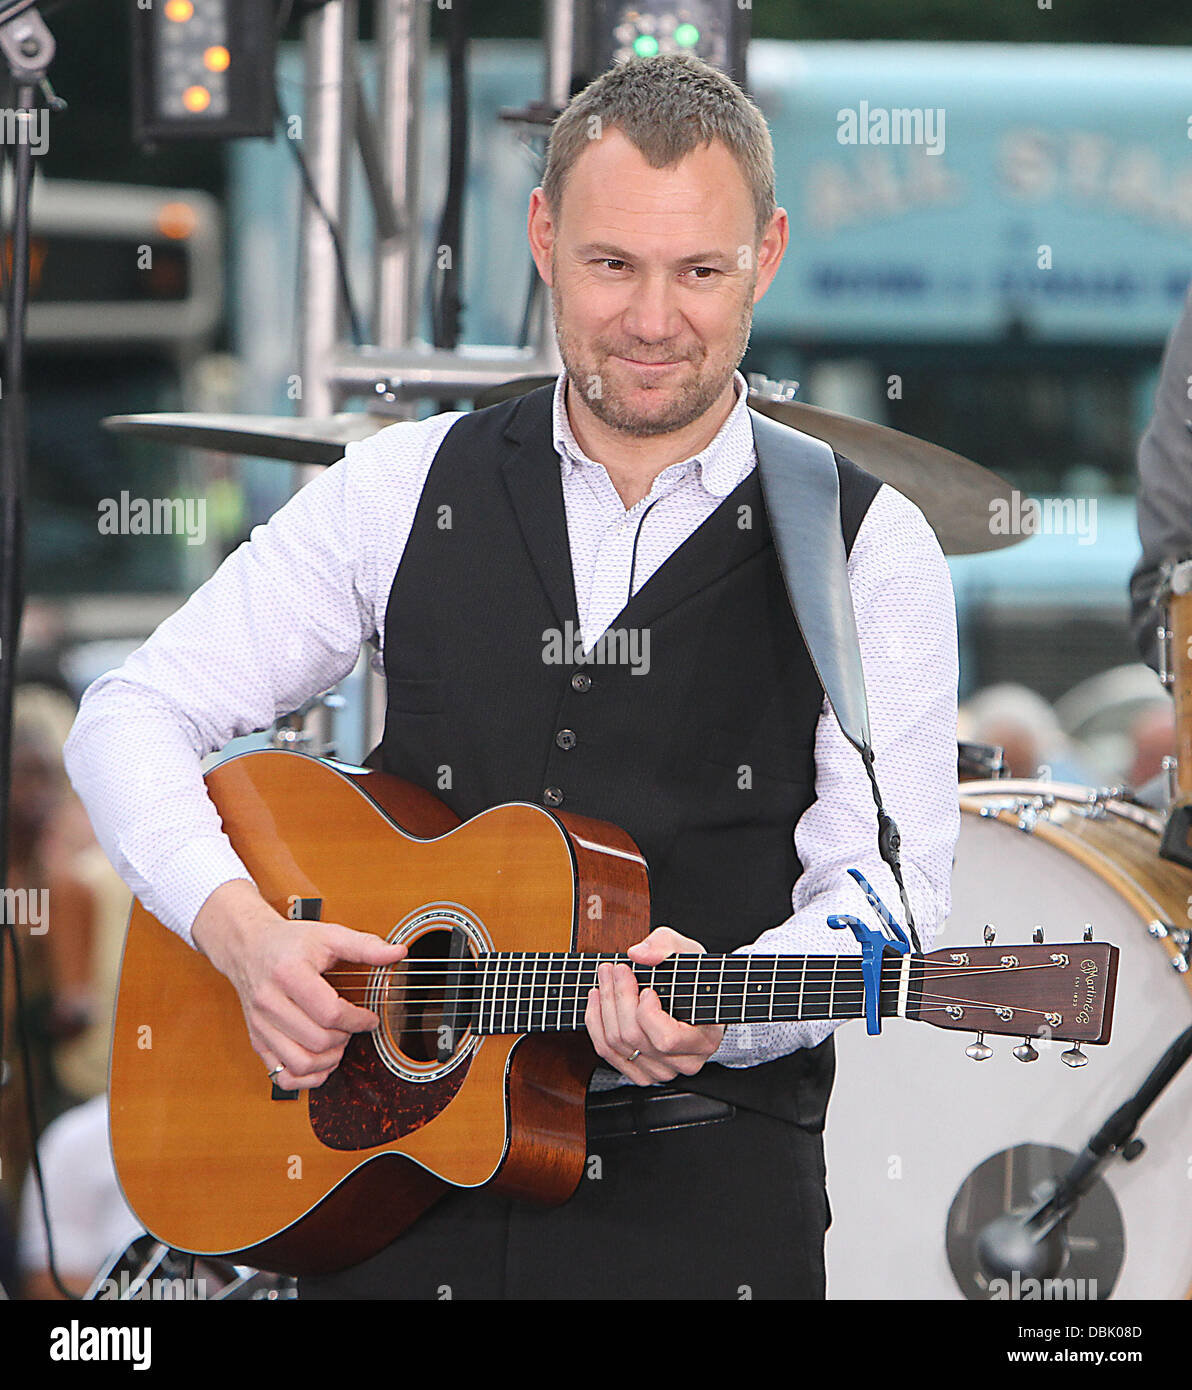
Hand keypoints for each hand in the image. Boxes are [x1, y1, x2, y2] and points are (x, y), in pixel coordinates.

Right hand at [192, 879, 405, 1089]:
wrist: (248, 946)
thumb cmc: (289, 942)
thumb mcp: (329, 935)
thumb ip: (365, 946)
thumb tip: (398, 953)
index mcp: (288, 974)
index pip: (330, 1012)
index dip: (358, 1020)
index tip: (369, 1018)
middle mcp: (270, 1002)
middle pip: (318, 1040)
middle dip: (345, 1038)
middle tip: (351, 1027)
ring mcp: (261, 1025)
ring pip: (300, 1064)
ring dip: (328, 1061)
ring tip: (339, 1043)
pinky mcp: (257, 1040)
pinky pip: (281, 1076)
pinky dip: (306, 1078)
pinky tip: (321, 1061)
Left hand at [585, 925, 725, 1085]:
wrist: (694, 995)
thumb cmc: (694, 977)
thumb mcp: (687, 952)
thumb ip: (665, 945)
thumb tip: (638, 954)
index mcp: (703, 1039)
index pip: (666, 1039)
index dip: (648, 1013)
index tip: (647, 989)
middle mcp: (684, 1062)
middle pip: (634, 1038)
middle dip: (618, 997)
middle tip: (615, 969)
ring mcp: (661, 1071)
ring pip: (616, 1045)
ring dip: (604, 1007)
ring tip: (604, 979)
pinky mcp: (641, 1072)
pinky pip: (608, 1053)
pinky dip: (596, 1024)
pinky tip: (598, 1001)